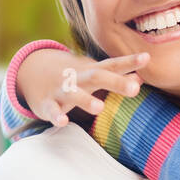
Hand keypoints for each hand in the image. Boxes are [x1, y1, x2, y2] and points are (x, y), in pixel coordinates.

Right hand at [17, 49, 149, 126]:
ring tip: (100, 107)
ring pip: (74, 94)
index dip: (130, 61)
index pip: (113, 65)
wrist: (32, 73)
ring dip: (86, 100)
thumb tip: (141, 78)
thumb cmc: (75, 78)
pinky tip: (63, 121)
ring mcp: (62, 90)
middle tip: (134, 88)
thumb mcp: (94, 74)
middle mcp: (78, 78)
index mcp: (92, 71)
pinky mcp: (48, 104)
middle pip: (98, 77)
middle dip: (116, 82)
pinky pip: (52, 110)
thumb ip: (117, 76)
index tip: (147, 57)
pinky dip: (57, 116)